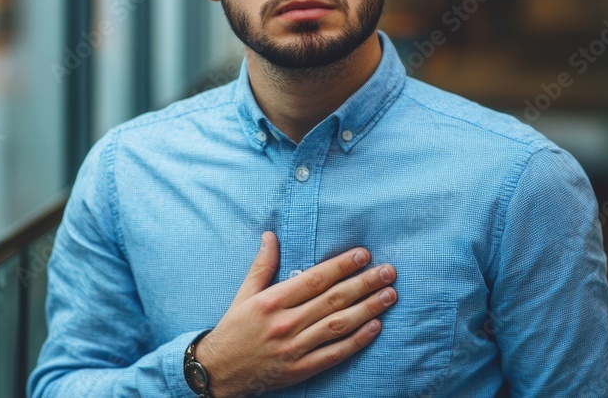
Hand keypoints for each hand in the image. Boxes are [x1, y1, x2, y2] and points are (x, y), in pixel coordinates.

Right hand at [194, 231, 396, 397]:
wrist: (218, 372)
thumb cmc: (233, 329)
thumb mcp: (244, 294)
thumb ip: (262, 265)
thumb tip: (271, 236)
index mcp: (272, 301)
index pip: (314, 280)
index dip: (341, 266)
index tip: (363, 255)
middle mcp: (285, 324)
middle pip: (332, 300)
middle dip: (364, 284)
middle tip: (389, 272)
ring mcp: (294, 348)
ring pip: (338, 325)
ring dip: (367, 309)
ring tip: (389, 296)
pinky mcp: (300, 370)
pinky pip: (334, 354)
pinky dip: (357, 341)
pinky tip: (375, 327)